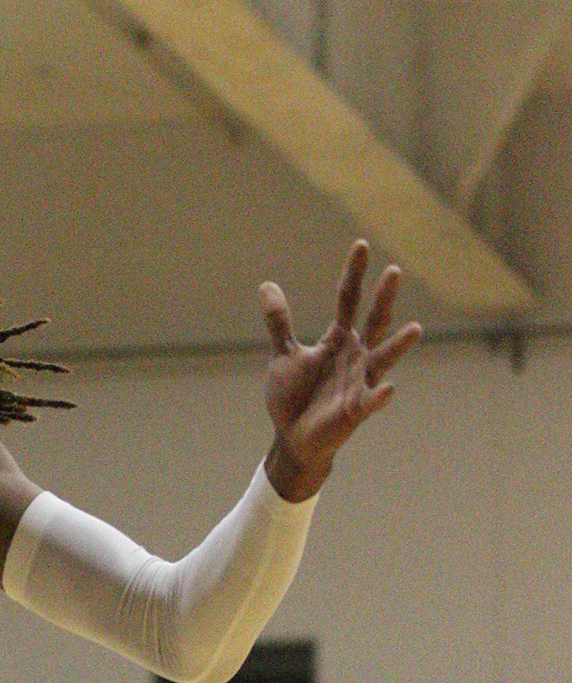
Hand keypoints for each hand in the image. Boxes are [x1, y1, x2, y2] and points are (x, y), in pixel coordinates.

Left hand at [258, 240, 422, 501]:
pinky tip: (389, 389)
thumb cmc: (295, 395)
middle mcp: (355, 356)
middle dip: (383, 298)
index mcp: (338, 340)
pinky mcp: (355, 410)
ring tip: (415, 328)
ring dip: (398, 346)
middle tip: (394, 271)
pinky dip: (379, 396)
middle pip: (372, 321)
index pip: (348, 300)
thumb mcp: (284, 353)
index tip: (363, 245)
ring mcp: (358, 382)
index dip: (354, 274)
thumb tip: (266, 284)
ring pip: (382, 359)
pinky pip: (370, 401)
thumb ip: (279, 321)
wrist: (294, 437)